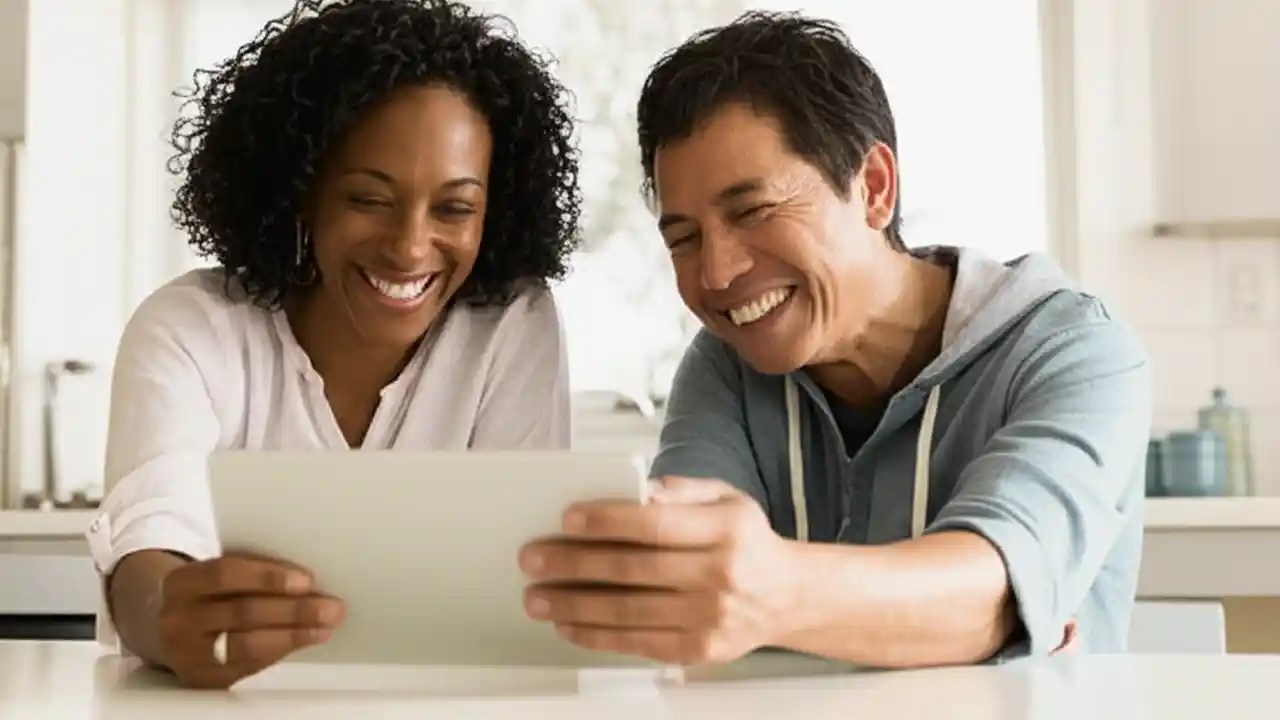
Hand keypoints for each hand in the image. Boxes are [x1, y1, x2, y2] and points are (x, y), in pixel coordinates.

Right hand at [155, 553, 344, 687]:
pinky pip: (247, 666)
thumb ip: (251, 571)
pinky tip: (303, 640)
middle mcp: (178, 619)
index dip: (267, 577)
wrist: (167, 628)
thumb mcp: (216, 574)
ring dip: (293, 635)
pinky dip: (280, 651)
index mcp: (182, 583)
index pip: (224, 574)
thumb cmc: (207, 594)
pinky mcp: (202, 678)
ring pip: (246, 645)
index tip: (306, 580)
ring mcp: (187, 653)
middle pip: (242, 613)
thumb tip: (305, 580)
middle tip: (330, 608)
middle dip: (293, 611)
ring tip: (324, 627)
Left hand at [519, 476, 797, 664]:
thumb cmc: (746, 542)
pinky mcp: (699, 650)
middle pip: (634, 571)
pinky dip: (597, 636)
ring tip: (538, 596)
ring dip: (575, 605)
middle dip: (575, 564)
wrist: (787, 596)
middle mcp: (720, 576)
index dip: (608, 522)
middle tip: (533, 559)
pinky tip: (569, 624)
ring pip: (629, 612)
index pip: (657, 526)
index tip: (567, 520)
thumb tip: (635, 491)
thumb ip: (681, 490)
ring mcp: (710, 618)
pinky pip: (638, 644)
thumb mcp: (726, 499)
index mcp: (726, 531)